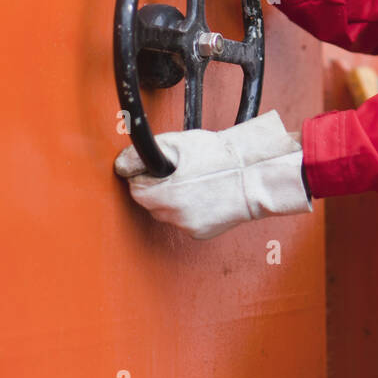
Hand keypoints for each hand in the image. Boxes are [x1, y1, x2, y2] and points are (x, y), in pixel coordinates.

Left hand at [114, 110, 312, 239]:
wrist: (253, 176)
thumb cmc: (222, 157)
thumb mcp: (180, 143)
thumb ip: (146, 152)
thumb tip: (124, 162)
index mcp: (165, 194)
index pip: (136, 189)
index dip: (145, 176)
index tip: (156, 169)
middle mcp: (173, 215)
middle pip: (149, 203)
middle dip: (158, 188)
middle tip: (178, 173)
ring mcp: (187, 227)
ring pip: (166, 214)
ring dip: (172, 200)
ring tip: (193, 182)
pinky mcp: (199, 233)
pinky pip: (183, 222)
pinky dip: (188, 210)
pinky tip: (202, 195)